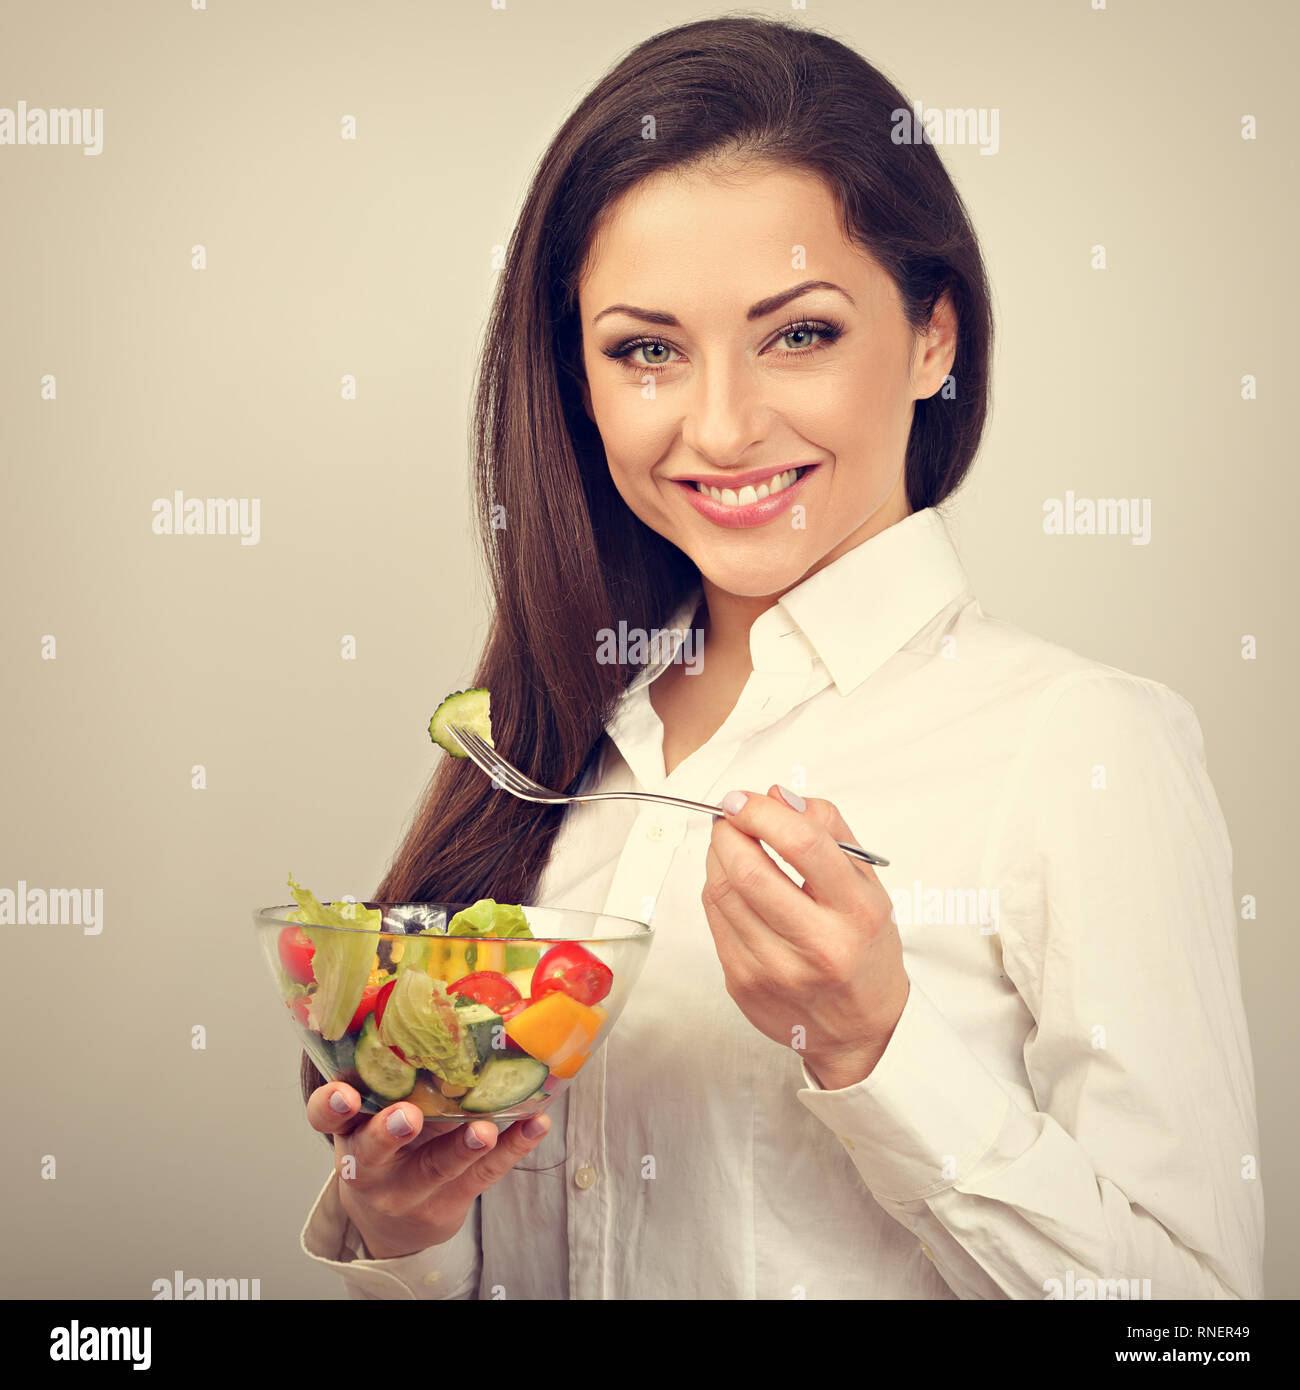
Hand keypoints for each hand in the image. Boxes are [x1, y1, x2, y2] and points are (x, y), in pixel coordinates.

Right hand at [306, 1082, 552, 1258]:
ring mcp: (410, 1189)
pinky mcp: (449, 1201)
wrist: (393, 1223)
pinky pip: (483, 1175)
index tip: (345, 1093)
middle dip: (391, 1131)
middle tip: (410, 1116)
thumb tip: (432, 999)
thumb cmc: (386, 1145)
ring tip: (485, 1130)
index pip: (327, 1117)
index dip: (332, 1104)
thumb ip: (389, 1073)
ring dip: (462, 1147)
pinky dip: (513, 1148)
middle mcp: (372, 1164)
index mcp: (349, 1130)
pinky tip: (536, 1125)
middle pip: (374, 1150)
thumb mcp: (372, 1115)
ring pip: (436, 1168)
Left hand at [702, 784, 908, 1089]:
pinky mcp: (744, 985)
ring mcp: (777, 970)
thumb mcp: (867, 886)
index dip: (763, 812)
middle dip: (729, 831)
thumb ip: (829, 831)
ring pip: (722, 894)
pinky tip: (731, 884)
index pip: (804, 845)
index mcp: (857, 912)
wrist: (860, 1030)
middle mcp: (819, 946)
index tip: (745, 798)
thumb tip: (778, 795)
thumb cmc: (864, 948)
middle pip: (750, 870)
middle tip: (731, 817)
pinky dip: (715, 890)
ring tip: (731, 845)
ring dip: (717, 856)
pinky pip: (714, 921)